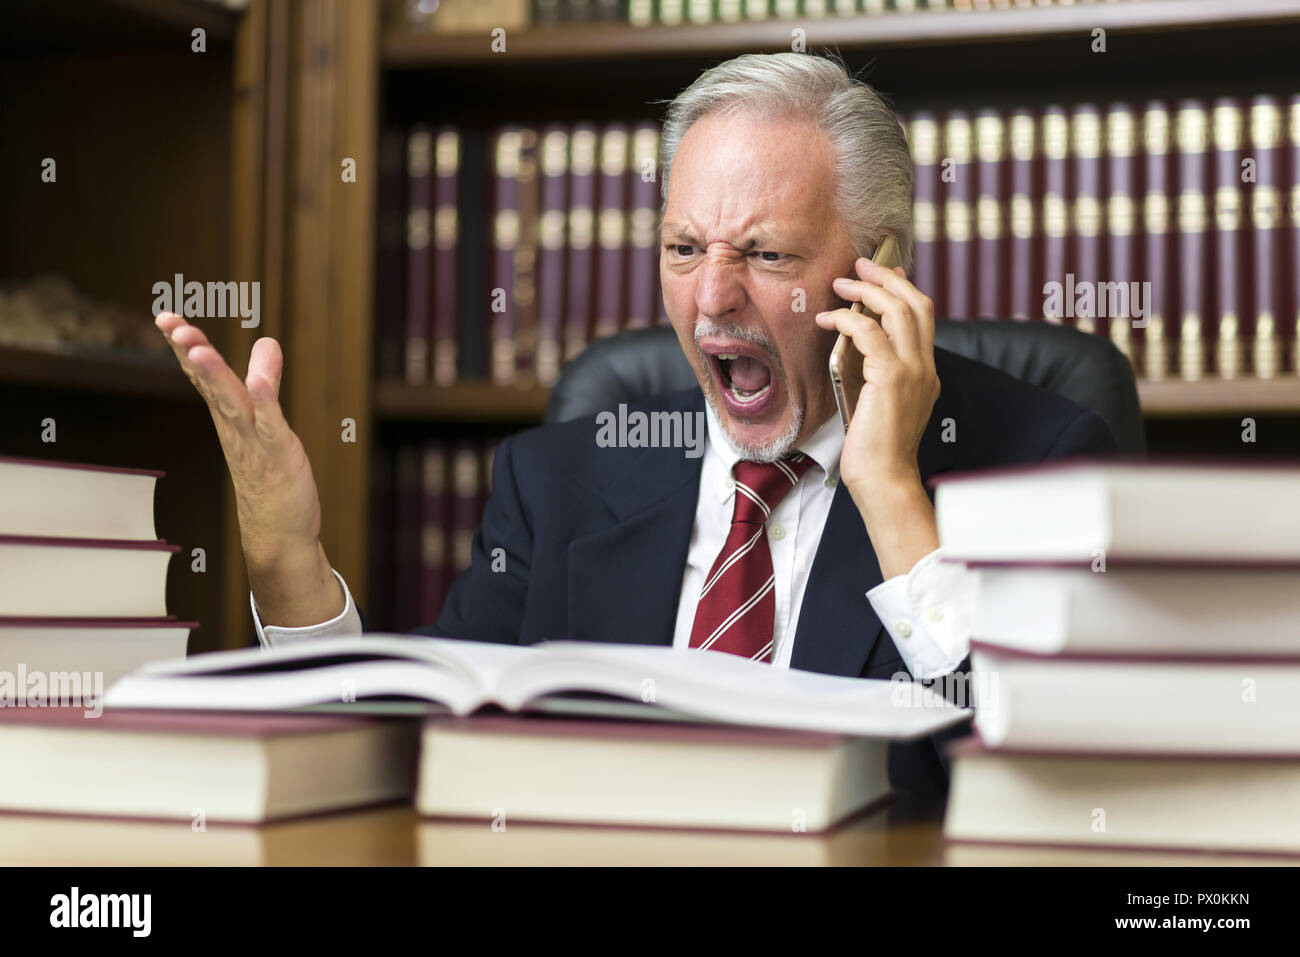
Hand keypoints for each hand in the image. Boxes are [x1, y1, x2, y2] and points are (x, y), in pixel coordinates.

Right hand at [155, 312, 343, 626]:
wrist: (278, 534)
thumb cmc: (271, 478)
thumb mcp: (268, 422)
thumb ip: (264, 381)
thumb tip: (266, 343)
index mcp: (230, 418)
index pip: (203, 376)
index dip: (186, 346)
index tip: (166, 317)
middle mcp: (235, 427)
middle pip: (211, 384)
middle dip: (192, 353)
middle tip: (171, 324)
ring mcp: (255, 443)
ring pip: (232, 403)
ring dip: (215, 376)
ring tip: (198, 348)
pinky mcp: (278, 456)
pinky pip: (269, 427)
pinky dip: (263, 404)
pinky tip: (257, 384)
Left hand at [814, 258, 940, 577]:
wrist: (884, 479)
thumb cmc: (875, 450)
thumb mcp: (878, 404)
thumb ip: (875, 375)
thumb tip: (853, 346)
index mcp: (925, 373)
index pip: (922, 317)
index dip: (903, 289)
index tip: (883, 273)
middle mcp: (924, 367)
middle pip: (915, 303)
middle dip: (886, 278)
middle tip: (860, 264)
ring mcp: (912, 371)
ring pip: (897, 310)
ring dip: (866, 291)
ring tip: (840, 284)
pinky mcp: (890, 377)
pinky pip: (869, 332)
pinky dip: (847, 318)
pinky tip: (828, 320)